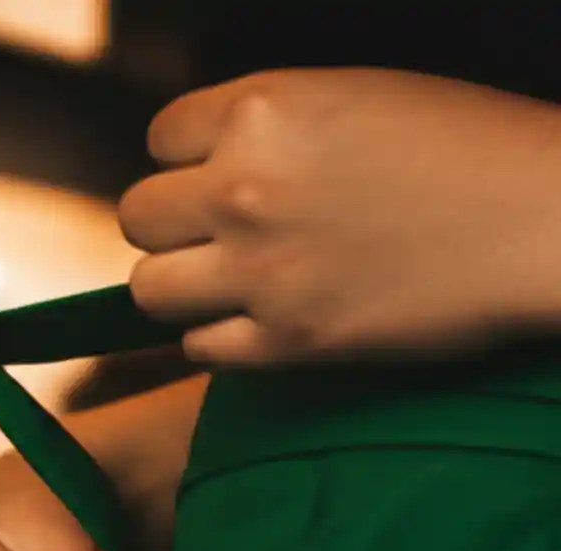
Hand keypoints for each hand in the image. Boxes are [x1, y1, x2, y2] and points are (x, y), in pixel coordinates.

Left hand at [122, 68, 560, 364]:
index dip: (187, 158)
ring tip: (226, 280)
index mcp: (259, 110)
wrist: (545, 220)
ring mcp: (261, 268)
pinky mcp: (290, 340)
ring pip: (149, 288)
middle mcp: (244, 186)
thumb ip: (262, 123)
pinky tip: (258, 321)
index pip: (159, 139)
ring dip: (180, 284)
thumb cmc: (464, 146)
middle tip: (218, 232)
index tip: (219, 173)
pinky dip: (220, 336)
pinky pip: (200, 346)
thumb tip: (198, 160)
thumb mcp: (348, 95)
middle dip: (173, 223)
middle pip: (138, 215)